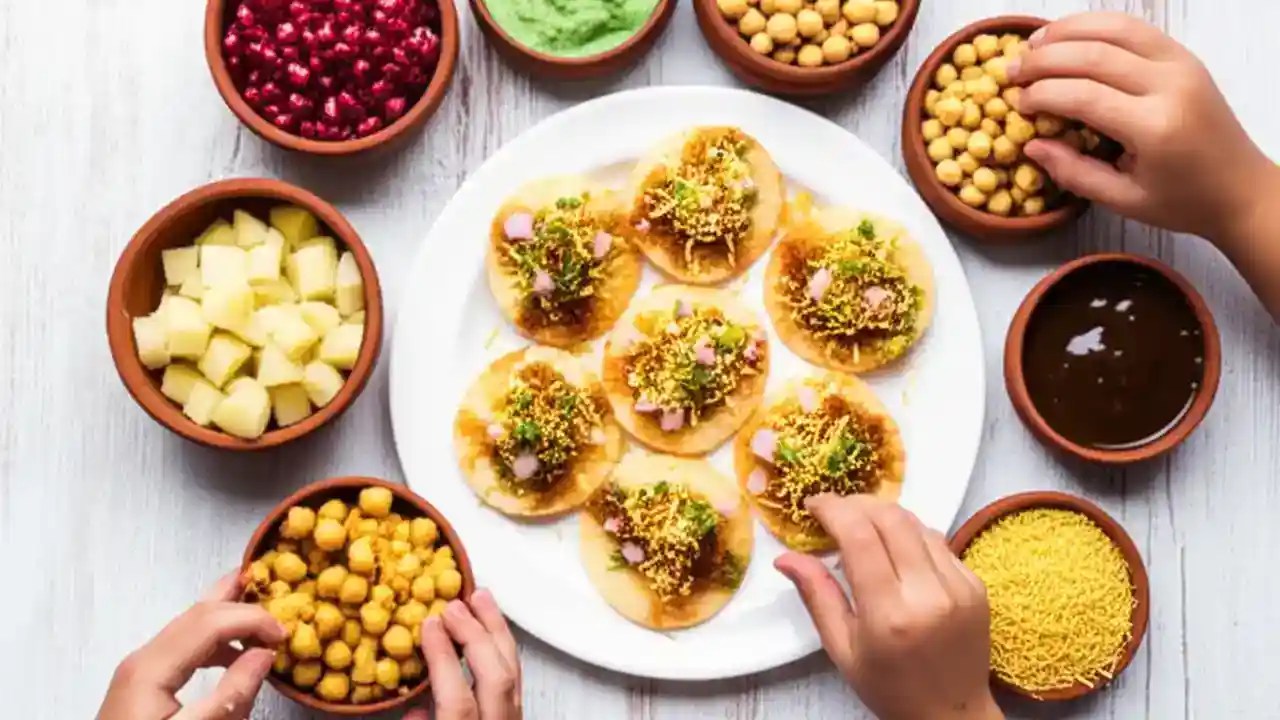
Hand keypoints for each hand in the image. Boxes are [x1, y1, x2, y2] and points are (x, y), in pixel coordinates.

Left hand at [97, 572, 286, 719]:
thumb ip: (233, 695)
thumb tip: (265, 653)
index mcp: (151, 668)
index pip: (209, 622)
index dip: (252, 619)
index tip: (285, 634)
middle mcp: (143, 658)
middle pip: (197, 613)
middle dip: (241, 603)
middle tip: (281, 596)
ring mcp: (141, 668)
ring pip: (190, 625)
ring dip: (230, 619)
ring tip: (265, 619)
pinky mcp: (144, 682)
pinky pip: (184, 646)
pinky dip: (216, 641)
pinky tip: (238, 654)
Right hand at [407, 589, 522, 719]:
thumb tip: (413, 703)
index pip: (459, 702)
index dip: (443, 660)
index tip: (429, 625)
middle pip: (497, 679)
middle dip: (477, 636)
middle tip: (454, 606)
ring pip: (514, 673)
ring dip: (496, 631)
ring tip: (480, 598)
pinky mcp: (520, 716)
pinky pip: (518, 676)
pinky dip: (504, 647)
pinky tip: (493, 627)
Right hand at [776, 495, 999, 719]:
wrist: (953, 715)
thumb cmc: (889, 688)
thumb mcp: (842, 649)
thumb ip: (817, 596)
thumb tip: (785, 557)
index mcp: (890, 615)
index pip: (860, 536)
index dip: (834, 509)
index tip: (814, 503)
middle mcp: (930, 593)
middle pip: (891, 518)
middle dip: (857, 503)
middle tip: (835, 511)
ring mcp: (960, 586)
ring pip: (917, 523)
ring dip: (884, 515)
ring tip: (862, 526)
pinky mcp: (976, 584)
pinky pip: (938, 541)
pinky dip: (910, 534)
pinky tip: (894, 549)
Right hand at [1009, 12, 1274, 241]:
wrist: (1241, 188)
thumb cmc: (1183, 201)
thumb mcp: (1124, 200)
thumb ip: (1074, 173)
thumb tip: (1030, 146)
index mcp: (1155, 127)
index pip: (1084, 95)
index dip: (1041, 94)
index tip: (1015, 103)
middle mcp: (1170, 86)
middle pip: (1094, 54)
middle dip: (1044, 60)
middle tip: (1010, 72)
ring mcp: (1181, 64)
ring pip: (1114, 29)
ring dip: (1067, 31)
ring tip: (1032, 44)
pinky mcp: (1184, 56)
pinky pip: (1134, 29)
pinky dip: (1096, 26)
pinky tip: (1068, 36)